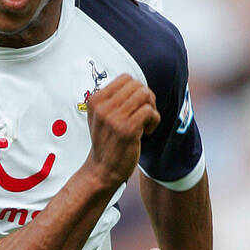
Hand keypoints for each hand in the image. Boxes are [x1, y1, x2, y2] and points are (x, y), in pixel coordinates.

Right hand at [84, 74, 159, 190]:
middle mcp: (103, 107)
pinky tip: (146, 133)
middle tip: (144, 116)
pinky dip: (154, 121)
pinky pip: (150, 111)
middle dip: (147, 98)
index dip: (136, 90)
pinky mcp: (127, 130)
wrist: (102, 171)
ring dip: (151, 108)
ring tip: (146, 123)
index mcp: (95, 100)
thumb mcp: (101, 117)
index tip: (135, 107)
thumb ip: (113, 99)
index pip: (125, 78)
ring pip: (145, 95)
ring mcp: (114, 118)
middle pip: (137, 85)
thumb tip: (137, 84)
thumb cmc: (106, 143)